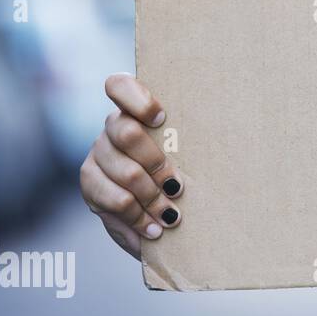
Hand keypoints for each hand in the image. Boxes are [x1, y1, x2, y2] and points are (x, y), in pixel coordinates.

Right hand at [78, 74, 183, 259]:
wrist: (159, 218)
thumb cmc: (181, 177)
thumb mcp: (189, 158)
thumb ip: (189, 146)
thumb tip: (226, 142)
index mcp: (137, 111)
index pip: (119, 86)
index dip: (137, 99)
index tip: (162, 118)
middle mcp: (112, 128)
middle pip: (126, 133)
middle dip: (156, 163)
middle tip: (177, 186)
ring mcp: (98, 154)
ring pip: (124, 171)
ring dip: (152, 197)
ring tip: (172, 216)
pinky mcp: (90, 184)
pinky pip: (114, 200)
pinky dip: (139, 218)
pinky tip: (155, 230)